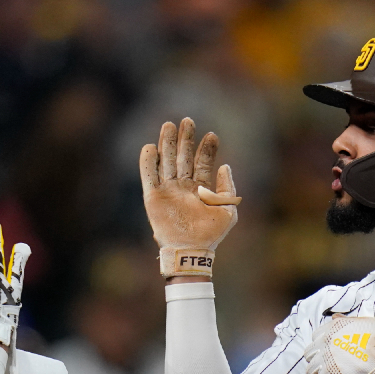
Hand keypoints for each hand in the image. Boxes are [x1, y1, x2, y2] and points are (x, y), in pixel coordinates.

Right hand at [139, 117, 239, 277]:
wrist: (191, 251)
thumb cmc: (211, 235)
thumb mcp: (227, 211)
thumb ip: (226, 189)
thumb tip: (224, 166)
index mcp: (201, 189)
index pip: (202, 163)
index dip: (206, 149)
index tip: (211, 135)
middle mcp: (183, 187)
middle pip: (182, 157)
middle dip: (185, 139)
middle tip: (188, 120)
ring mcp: (168, 191)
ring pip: (165, 162)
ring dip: (166, 144)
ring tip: (168, 126)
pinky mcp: (153, 198)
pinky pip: (149, 177)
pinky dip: (147, 163)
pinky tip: (149, 148)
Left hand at [305, 316, 374, 373]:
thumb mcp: (362, 322)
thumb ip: (346, 321)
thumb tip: (335, 317)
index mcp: (331, 329)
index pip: (315, 338)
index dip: (322, 347)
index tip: (333, 353)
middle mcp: (324, 343)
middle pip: (309, 355)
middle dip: (318, 362)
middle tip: (331, 368)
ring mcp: (326, 360)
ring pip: (311, 372)